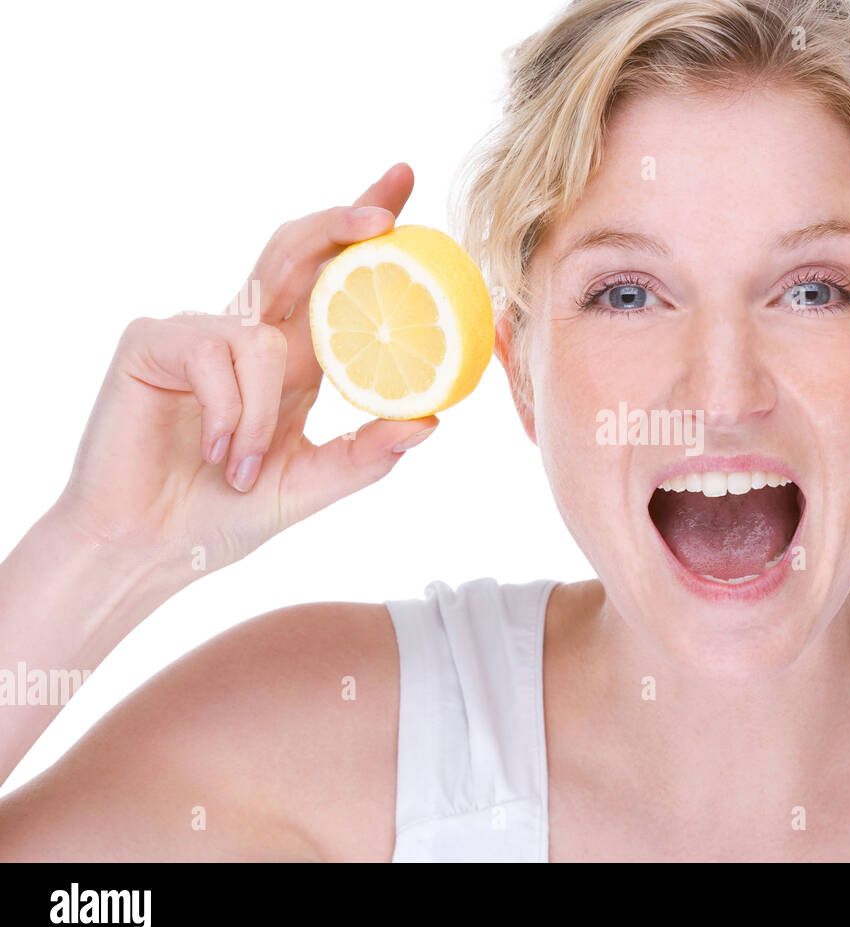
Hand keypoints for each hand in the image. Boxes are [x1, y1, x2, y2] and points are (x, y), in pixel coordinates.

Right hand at [54, 162, 440, 576]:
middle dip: (342, 222)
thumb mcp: (314, 483)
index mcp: (291, 361)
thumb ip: (369, 454)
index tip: (402, 188)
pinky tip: (219, 453)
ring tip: (246, 469)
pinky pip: (214, 356)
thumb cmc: (225, 514)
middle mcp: (249, 337)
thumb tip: (432, 421)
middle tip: (385, 211)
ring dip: (266, 414)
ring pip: (263, 337)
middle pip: (298, 254)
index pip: (335, 283)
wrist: (150, 549)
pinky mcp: (152, 342)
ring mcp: (198, 333)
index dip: (361, 231)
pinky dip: (232, 413)